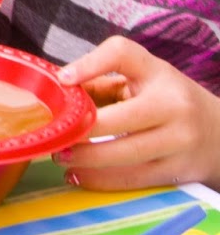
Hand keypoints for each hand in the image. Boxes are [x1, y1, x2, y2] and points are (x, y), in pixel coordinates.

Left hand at [54, 36, 219, 190]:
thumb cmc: (169, 99)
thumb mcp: (144, 78)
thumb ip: (102, 81)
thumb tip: (57, 93)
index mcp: (159, 73)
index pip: (123, 54)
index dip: (90, 63)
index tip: (63, 79)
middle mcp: (174, 105)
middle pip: (117, 119)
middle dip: (79, 130)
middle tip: (54, 135)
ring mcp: (180, 141)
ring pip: (124, 155)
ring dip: (85, 159)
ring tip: (61, 157)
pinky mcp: (179, 171)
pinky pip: (134, 179)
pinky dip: (101, 180)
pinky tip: (78, 175)